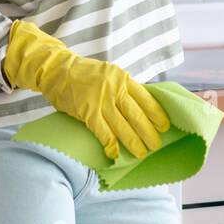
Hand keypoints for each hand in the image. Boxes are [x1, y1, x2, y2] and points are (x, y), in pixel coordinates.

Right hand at [3, 19, 169, 159]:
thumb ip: (123, 88)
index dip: (157, 114)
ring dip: (133, 142)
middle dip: (148, 133)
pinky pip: (103, 132)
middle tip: (156, 145)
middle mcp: (115, 88)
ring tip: (141, 153)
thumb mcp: (109, 74)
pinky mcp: (88, 111)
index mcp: (123, 78)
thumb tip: (141, 108)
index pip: (146, 98)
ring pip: (123, 126)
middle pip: (137, 115)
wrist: (58, 69)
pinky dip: (111, 144)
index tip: (165, 126)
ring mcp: (101, 100)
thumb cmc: (84, 74)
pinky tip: (116, 153)